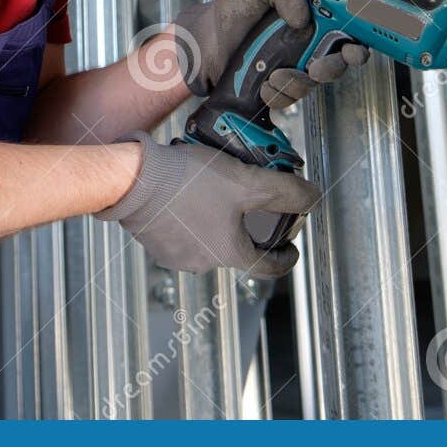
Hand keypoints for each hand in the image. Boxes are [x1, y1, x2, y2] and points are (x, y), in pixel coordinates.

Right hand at [95, 132, 319, 276]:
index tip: (291, 248)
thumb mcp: (248, 182)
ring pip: (208, 237)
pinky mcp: (154, 240)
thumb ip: (286, 192)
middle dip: (249, 226)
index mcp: (228, 254)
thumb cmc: (187, 184)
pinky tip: (190, 191)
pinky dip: (192, 215)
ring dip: (218, 218)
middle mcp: (202, 262)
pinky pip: (182, 230)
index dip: (286, 257)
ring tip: (219, 187)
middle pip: (237, 247)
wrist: (133, 180)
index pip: (268, 267)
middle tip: (253, 200)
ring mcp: (175, 254)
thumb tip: (313, 197)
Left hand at [172, 0, 369, 107]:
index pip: (345, 26)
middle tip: (315, 66)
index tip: (352, 47)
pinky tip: (263, 85)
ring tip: (272, 74)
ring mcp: (293, 67)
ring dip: (295, 82)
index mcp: (305, 15)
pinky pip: (292, 99)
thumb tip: (304, 15)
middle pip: (339, 60)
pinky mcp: (280, 89)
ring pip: (314, 83)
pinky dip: (279, 94)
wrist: (197, 53)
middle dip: (331, 67)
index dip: (357, 38)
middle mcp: (304, 42)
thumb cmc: (223, 18)